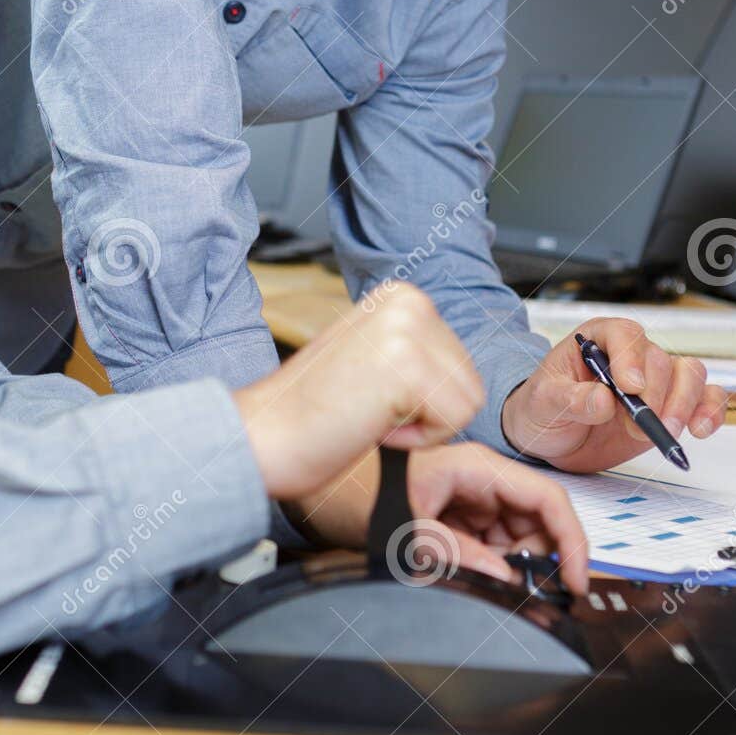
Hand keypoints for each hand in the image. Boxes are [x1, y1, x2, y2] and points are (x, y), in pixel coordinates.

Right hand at [235, 282, 483, 500]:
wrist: (265, 433)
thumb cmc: (313, 409)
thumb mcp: (372, 355)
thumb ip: (413, 348)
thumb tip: (459, 365)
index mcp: (403, 294)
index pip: (460, 364)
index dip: (422, 399)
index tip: (371, 394)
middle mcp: (409, 300)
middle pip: (470, 381)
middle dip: (427, 412)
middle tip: (368, 407)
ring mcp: (408, 329)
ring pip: (467, 402)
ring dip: (422, 427)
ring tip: (369, 413)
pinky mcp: (408, 365)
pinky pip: (454, 422)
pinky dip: (417, 440)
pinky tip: (371, 424)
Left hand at [289, 442, 589, 594]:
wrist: (317, 484)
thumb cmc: (353, 490)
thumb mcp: (408, 530)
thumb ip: (459, 556)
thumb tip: (505, 580)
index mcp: (477, 467)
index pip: (548, 498)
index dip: (572, 540)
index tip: (577, 579)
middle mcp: (480, 476)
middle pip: (538, 518)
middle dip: (540, 558)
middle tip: (526, 592)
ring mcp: (470, 493)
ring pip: (517, 533)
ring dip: (514, 563)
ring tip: (489, 582)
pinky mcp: (458, 510)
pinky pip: (491, 539)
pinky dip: (492, 562)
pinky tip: (474, 575)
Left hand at [501, 318, 729, 471]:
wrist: (551, 438)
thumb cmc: (542, 409)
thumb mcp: (544, 403)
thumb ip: (570, 399)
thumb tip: (601, 399)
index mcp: (596, 340)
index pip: (623, 333)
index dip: (630, 357)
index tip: (629, 387)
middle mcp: (630, 355)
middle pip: (659, 359)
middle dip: (655, 394)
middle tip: (639, 425)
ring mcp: (653, 381)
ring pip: (689, 374)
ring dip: (684, 403)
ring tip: (665, 431)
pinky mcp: (669, 406)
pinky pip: (703, 399)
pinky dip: (709, 412)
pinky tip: (700, 429)